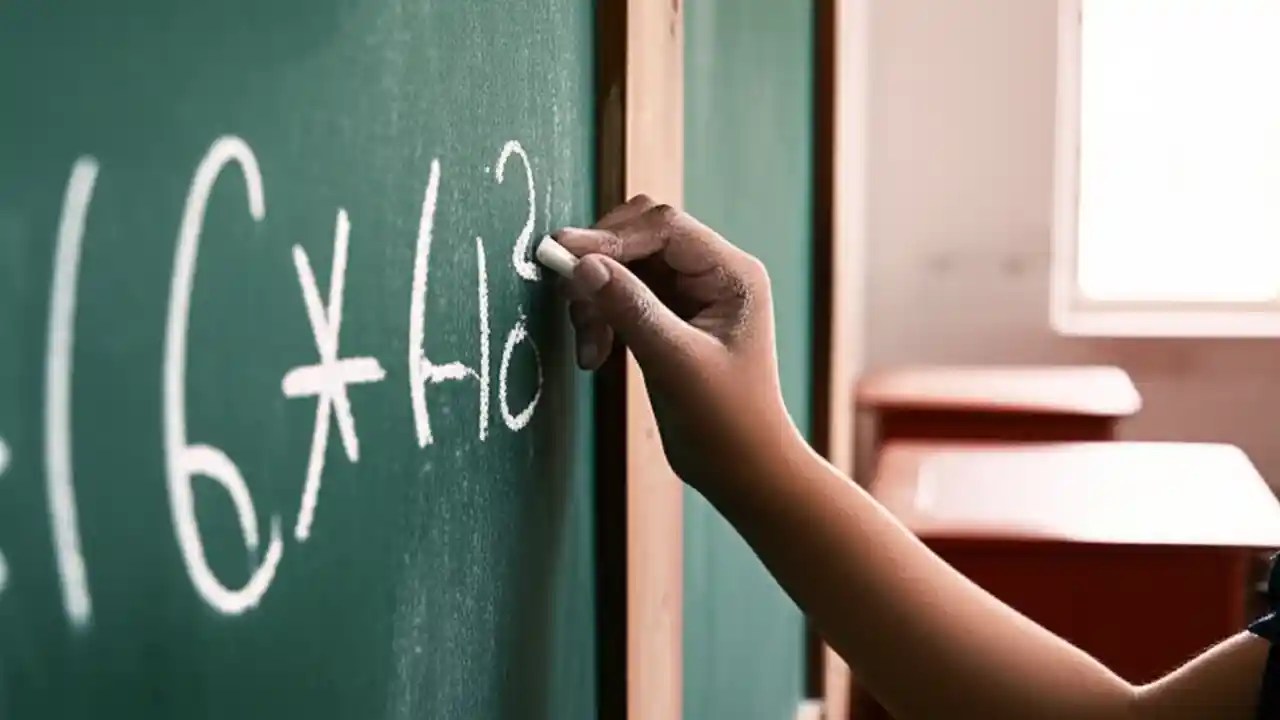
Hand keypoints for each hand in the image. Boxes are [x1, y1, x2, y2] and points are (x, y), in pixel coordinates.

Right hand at [554, 195, 801, 488]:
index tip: (564, 256)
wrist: (742, 470)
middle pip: (639, 236)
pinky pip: (620, 295)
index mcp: (731, 273)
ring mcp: (688, 293)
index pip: (664, 228)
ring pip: (622, 265)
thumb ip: (631, 309)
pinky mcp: (666, 316)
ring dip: (595, 299)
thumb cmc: (727, 422)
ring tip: (589, 348)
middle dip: (600, 265)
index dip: (610, 236)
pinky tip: (595, 356)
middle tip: (572, 302)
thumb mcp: (676, 364)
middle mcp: (711, 273)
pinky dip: (600, 318)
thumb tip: (582, 265)